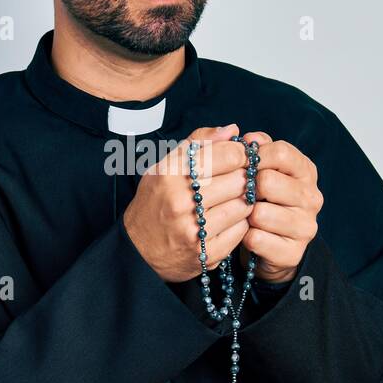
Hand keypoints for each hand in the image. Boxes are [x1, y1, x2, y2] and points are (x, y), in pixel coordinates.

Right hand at [123, 123, 253, 282]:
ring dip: (244, 199)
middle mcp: (181, 202)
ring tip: (232, 198)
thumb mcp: (165, 165)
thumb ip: (198, 142)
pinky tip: (227, 219)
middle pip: (239, 179)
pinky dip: (240, 222)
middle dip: (244, 176)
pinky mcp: (207, 254)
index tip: (240, 156)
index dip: (240, 153)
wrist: (137, 249)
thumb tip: (232, 129)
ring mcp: (195, 230)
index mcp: (170, 174)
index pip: (227, 155)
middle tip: (239, 177)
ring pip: (244, 205)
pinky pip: (242, 230)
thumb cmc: (155, 201)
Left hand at [234, 131, 322, 282]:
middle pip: (268, 182)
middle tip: (243, 196)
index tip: (242, 165)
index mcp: (305, 171)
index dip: (254, 157)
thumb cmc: (260, 199)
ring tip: (246, 217)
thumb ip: (256, 148)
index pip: (280, 152)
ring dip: (244, 216)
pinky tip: (248, 236)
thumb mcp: (260, 168)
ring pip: (259, 213)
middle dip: (247, 189)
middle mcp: (312, 197)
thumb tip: (249, 137)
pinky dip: (244, 238)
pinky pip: (256, 239)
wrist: (268, 245)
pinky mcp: (293, 252)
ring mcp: (306, 226)